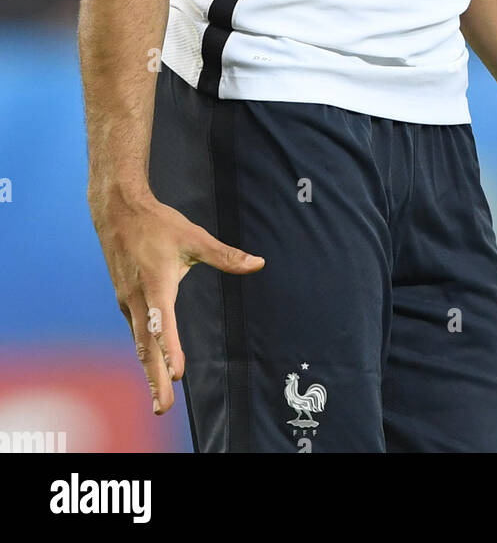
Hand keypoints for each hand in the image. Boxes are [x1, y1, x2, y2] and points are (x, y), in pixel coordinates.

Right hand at [90, 188, 264, 413]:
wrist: (117, 211)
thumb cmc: (158, 224)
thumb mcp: (194, 237)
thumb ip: (225, 256)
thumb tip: (258, 263)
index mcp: (155, 284)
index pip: (163, 323)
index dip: (170, 348)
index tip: (177, 373)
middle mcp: (137, 298)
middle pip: (147, 345)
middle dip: (156, 378)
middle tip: (164, 408)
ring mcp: (128, 301)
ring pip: (139, 342)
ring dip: (149, 371)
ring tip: (159, 398)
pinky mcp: (126, 300)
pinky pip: (136, 333)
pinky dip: (144, 354)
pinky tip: (151, 366)